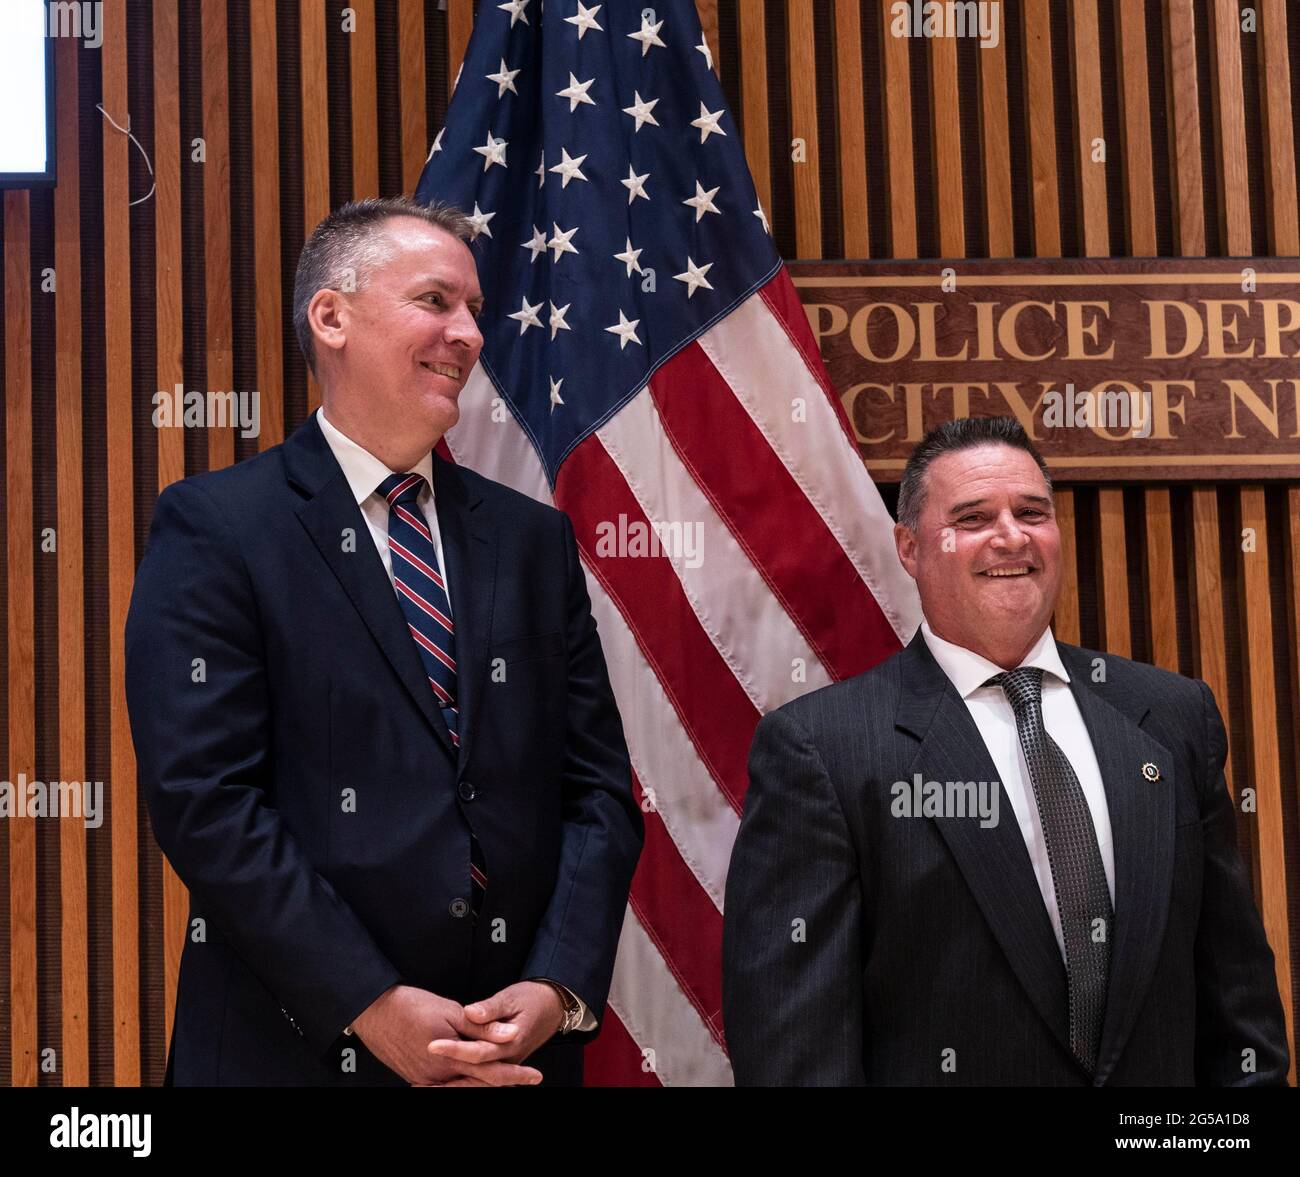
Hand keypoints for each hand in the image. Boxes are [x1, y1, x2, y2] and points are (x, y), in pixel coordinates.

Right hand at [351, 984, 541, 1086]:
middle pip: (478, 1084)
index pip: (492, 1070)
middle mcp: (439, 1074)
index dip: (515, 1073)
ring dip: (481, 1084)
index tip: (534, 1075)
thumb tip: (510, 1036)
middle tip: (524, 1078)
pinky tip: (466, 1080)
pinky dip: (459, 1084)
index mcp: (452, 1057)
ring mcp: (425, 1078)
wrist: (375, 1011)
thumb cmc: (411, 1006)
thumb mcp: (452, 1011)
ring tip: (500, 1078)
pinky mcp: (414, 1076)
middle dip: (503, 1081)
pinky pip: (442, 1086)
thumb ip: (482, 1027)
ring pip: (461, 1087)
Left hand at [425, 981, 564, 1081]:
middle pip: (474, 1076)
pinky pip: (478, 1078)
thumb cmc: (531, 999)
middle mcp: (507, 1060)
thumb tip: (470, 1012)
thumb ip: (490, 1008)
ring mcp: (504, 1064)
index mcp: (510, 1044)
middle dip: (446, 1080)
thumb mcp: (511, 998)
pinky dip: (460, 1082)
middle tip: (418, 1083)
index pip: (477, 1052)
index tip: (431, 1045)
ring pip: (476, 1083)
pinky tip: (440, 1083)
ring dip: (451, 1086)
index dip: (454, 1049)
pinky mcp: (500, 1063)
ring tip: (422, 1087)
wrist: (552, 1007)